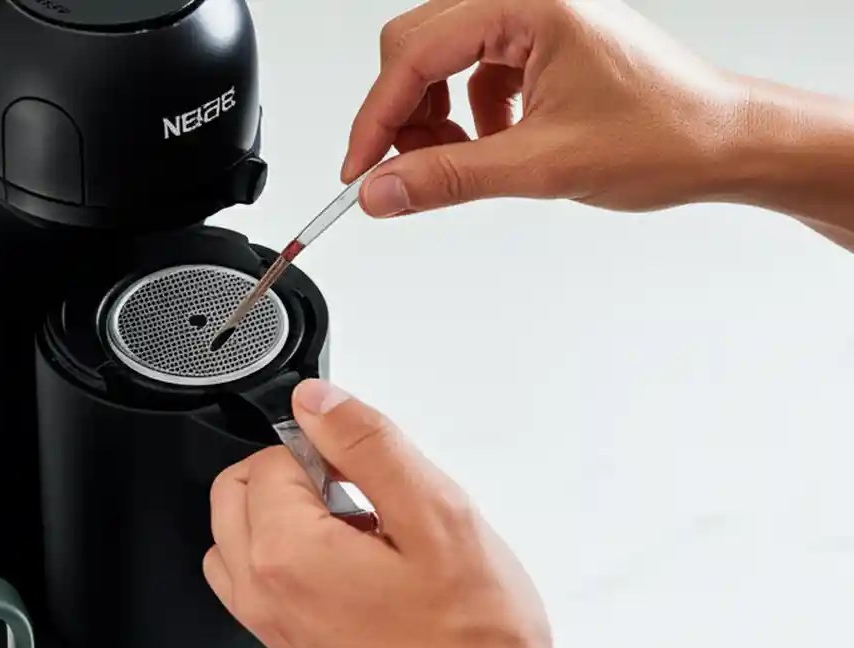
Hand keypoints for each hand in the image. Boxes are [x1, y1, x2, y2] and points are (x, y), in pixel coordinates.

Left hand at [204, 379, 570, 647]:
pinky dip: (290, 561)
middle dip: (292, 475)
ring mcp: (274, 631)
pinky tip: (357, 569)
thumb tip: (317, 401)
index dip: (323, 446)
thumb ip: (369, 444)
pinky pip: (260, 587)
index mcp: (286, 555)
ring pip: (238, 542)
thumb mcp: (438, 517)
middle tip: (359, 488)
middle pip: (236, 495)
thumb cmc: (473, 642)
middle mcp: (264, 597)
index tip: (365, 465)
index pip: (270, 458)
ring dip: (282, 517)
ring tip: (356, 526)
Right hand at [340, 0, 853, 252]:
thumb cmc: (666, 135)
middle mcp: (527, 1)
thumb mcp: (542, 166)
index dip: (375, 117)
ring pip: (440, 61)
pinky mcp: (541, 46)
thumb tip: (381, 191)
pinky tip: (492, 147)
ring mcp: (534, 20)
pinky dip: (465, 116)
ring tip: (455, 161)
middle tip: (399, 171)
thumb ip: (450, 177)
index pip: (414, 52)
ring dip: (432, 116)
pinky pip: (473, 74)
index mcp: (528, 5)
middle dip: (401, 114)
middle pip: (416, 46)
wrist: (727, 144)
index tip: (356, 170)